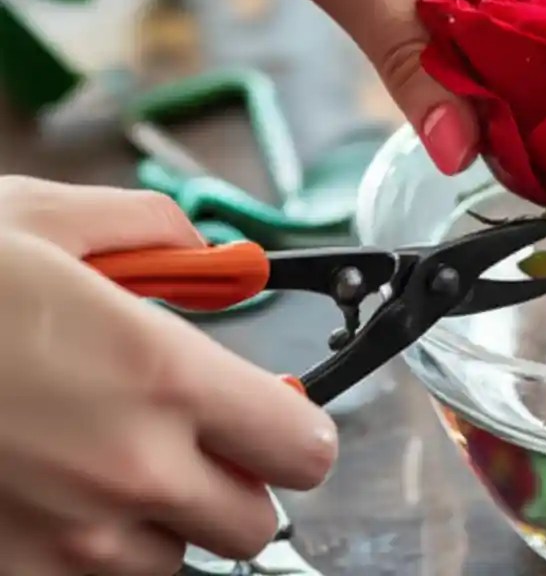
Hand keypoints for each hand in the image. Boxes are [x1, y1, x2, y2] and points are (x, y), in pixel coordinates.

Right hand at [0, 177, 336, 575]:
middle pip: (252, 525)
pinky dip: (90, 553)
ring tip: (106, 463)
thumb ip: (159, 236)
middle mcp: (131, 469)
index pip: (303, 450)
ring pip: (172, 564)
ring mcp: (67, 535)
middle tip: (193, 441)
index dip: (298, 433)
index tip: (278, 419)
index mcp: (163, 376)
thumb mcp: (47, 218)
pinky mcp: (11, 569)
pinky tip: (52, 497)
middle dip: (236, 484)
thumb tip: (221, 261)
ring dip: (161, 524)